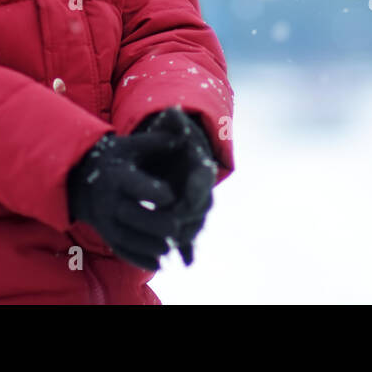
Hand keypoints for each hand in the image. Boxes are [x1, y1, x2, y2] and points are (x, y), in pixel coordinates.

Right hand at [66, 131, 184, 270]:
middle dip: (155, 224)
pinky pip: (120, 250)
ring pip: (126, 238)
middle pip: (131, 215)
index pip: (134, 185)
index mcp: (116, 175)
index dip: (152, 191)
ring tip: (170, 247)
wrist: (80, 178)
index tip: (171, 196)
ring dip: (149, 246)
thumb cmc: (115, 159)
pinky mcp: (106, 234)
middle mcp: (108, 200)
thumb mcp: (131, 145)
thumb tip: (183, 135)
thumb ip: (157, 142)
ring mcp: (105, 220)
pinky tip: (159, 264)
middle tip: (177, 228)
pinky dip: (139, 259)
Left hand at [132, 107, 217, 264]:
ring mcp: (196, 201)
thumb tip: (172, 109)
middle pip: (203, 206)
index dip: (195, 192)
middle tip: (172, 229)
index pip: (203, 180)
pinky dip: (190, 249)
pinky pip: (191, 235)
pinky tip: (185, 262)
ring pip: (197, 222)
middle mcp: (202, 185)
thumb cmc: (168, 136)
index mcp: (200, 164)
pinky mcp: (187, 214)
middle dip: (189, 218)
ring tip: (174, 247)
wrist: (171, 148)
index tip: (179, 201)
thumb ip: (173, 120)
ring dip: (188, 235)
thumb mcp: (169, 126)